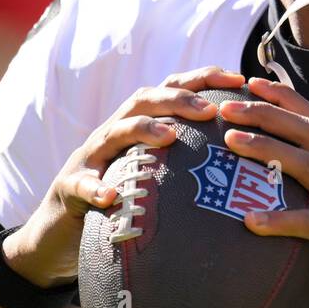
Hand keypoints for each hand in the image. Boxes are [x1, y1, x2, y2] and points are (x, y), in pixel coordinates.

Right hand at [3, 66, 246, 288]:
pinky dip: (95, 188)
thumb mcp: (155, 172)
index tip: (238, 78)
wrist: (61, 230)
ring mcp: (89, 158)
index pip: (171, 90)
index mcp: (138, 125)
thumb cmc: (121, 196)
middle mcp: (113, 133)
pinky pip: (81, 185)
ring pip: (113, 133)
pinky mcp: (68, 188)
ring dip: (142, 130)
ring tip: (170, 136)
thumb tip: (246, 153)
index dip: (203, 79)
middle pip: (143, 102)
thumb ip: (189, 158)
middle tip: (210, 108)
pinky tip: (109, 196)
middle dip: (177, 99)